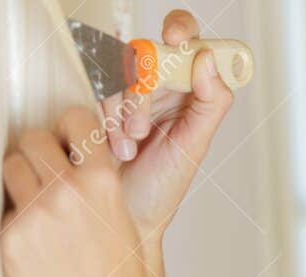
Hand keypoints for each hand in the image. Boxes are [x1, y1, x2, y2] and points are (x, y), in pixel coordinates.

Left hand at [0, 106, 163, 276]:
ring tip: (36, 218)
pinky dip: (12, 226)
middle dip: (35, 157)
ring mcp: (35, 215)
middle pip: (31, 141)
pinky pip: (0, 213)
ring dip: (17, 185)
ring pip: (9, 170)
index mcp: (103, 183)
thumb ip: (95, 190)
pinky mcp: (9, 241)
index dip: (65, 131)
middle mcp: (67, 191)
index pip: (73, 120)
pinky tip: (32, 253)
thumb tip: (66, 163)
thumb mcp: (123, 227)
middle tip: (43, 185)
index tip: (64, 145)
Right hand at [100, 8, 235, 240]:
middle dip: (140, 92)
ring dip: (120, 113)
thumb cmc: (162, 188)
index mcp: (189, 90)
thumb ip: (211, 101)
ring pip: (116, 72)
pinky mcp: (97, 101)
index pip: (187, 40)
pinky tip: (111, 147)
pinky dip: (101, 119)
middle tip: (139, 129)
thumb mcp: (194, 147)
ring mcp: (126, 91)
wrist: (124, 217)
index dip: (180, 29)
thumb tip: (208, 59)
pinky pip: (94, 88)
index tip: (176, 38)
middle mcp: (158, 85)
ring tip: (127, 149)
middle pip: (145, 54)